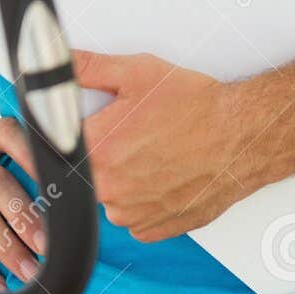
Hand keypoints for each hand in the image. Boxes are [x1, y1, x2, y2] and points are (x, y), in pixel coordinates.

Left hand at [72, 48, 248, 241]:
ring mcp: (131, 213)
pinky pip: (131, 217)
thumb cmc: (196, 106)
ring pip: (104, 197)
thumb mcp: (137, 73)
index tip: (71, 130)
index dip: (61, 135)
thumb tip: (53, 65)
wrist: (242, 136)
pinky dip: (139, 199)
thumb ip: (88, 68)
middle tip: (125, 134)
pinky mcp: (153, 228)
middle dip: (94, 154)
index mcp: (97, 150)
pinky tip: (159, 175)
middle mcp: (109, 189)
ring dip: (117, 178)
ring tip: (147, 152)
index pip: (53, 147)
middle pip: (79, 174)